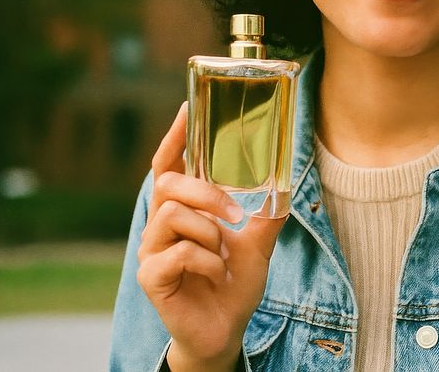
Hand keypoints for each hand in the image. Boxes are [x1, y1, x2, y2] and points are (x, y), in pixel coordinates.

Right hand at [136, 102, 287, 371]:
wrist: (225, 329)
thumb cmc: (234, 282)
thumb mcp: (259, 243)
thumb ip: (268, 214)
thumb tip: (287, 185)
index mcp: (182, 211)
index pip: (169, 165)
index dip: (174, 137)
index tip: (187, 108)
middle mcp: (160, 225)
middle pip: (169, 185)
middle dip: (205, 192)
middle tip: (236, 212)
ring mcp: (152, 251)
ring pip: (173, 214)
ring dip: (210, 231)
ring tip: (226, 251)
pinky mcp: (151, 277)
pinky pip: (179, 253)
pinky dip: (208, 260)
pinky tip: (219, 272)